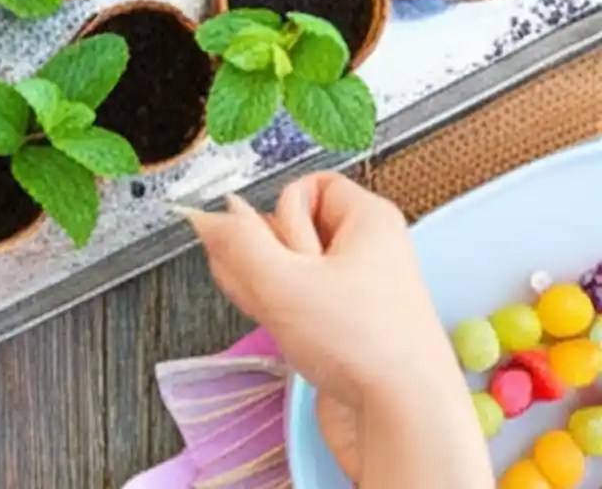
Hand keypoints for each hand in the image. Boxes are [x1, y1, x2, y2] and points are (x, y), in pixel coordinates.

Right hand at [185, 173, 490, 487]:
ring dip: (265, 287)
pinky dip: (278, 310)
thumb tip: (202, 216)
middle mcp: (365, 249)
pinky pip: (298, 302)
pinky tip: (272, 325)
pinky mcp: (343, 326)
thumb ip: (235, 243)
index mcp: (367, 219)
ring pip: (287, 270)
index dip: (283, 215)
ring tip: (277, 317)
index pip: (307, 186)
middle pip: (290, 229)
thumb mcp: (283, 282)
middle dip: (266, 256)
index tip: (287, 253)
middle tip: (278, 291)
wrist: (404, 418)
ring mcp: (354, 291)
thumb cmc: (359, 343)